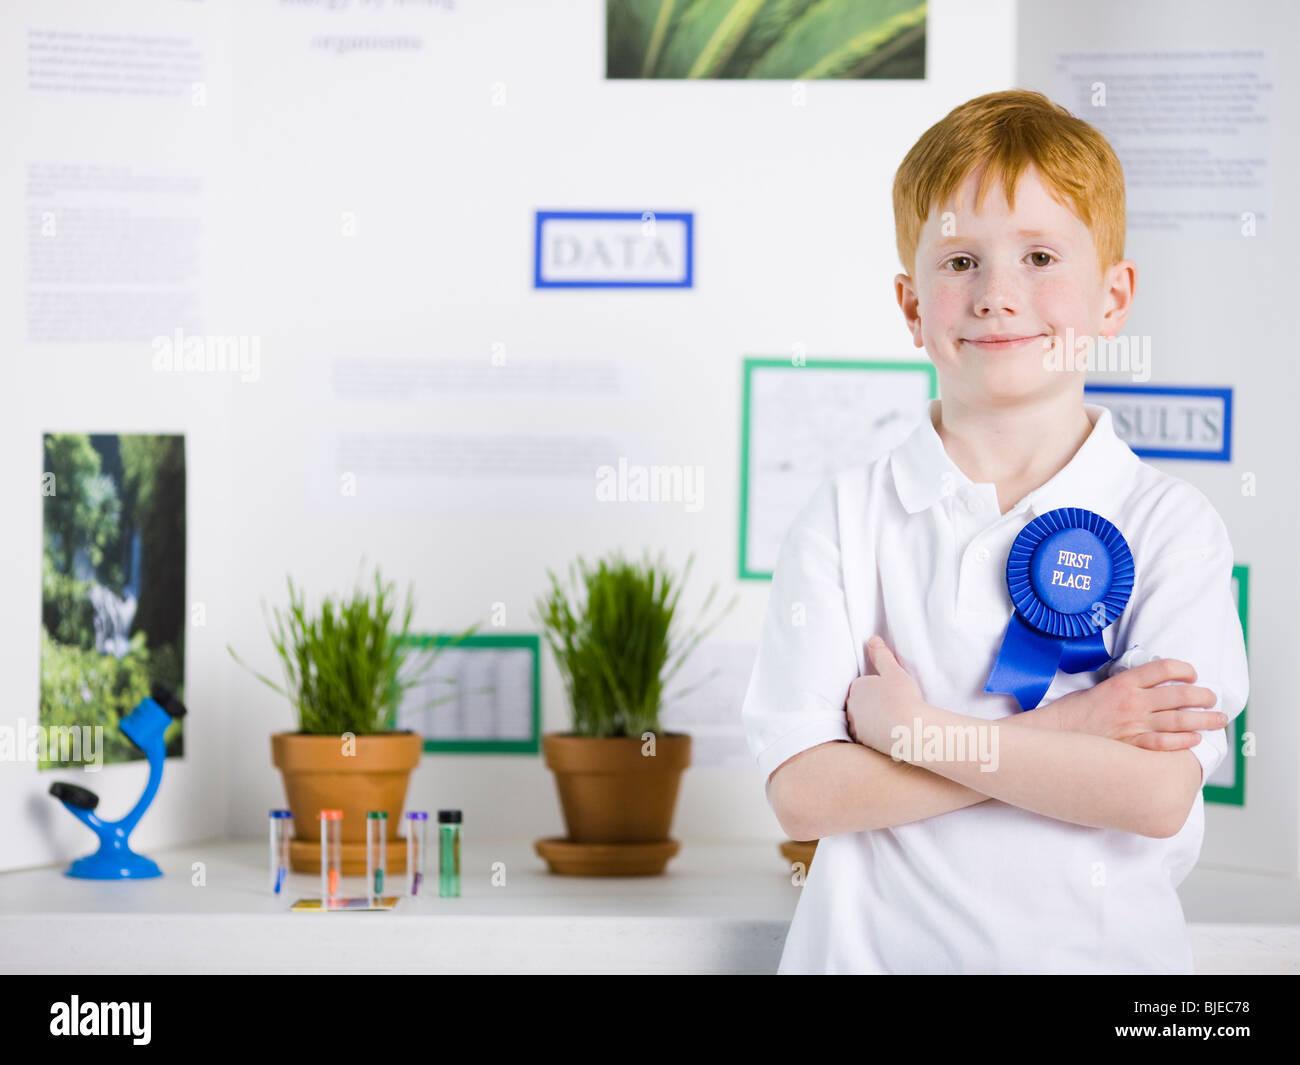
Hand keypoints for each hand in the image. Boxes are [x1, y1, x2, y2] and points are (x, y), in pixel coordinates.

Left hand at [846, 636, 926, 752]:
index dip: (878, 688)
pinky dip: (874, 734)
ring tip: (892, 721)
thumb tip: (872, 639)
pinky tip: (888, 734)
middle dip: (872, 703)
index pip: (863, 685)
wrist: (910, 731)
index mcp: (857, 687)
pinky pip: (865, 736)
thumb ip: (882, 655)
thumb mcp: (895, 672)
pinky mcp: (863, 742)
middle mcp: (852, 707)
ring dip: (872, 719)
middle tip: (893, 706)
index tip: (892, 693)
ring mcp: (856, 725)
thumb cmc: (904, 699)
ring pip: (861, 719)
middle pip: (860, 702)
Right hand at [1049, 658, 1226, 750]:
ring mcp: (1134, 726)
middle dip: (1203, 695)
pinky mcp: (1132, 747)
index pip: (1163, 668)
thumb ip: (1122, 687)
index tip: (1192, 674)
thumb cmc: (1071, 714)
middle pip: (1179, 694)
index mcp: (1122, 683)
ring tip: (1217, 719)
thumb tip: (1145, 687)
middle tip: (1212, 698)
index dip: (1184, 669)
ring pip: (1180, 720)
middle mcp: (1132, 703)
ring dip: (1204, 719)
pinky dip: (1184, 741)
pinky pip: (1166, 744)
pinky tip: (1195, 740)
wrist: (1052, 737)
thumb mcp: (1095, 689)